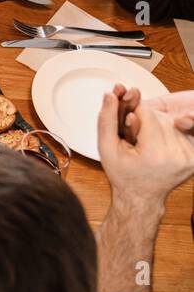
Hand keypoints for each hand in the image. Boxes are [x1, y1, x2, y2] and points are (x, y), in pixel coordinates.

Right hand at [98, 90, 193, 212]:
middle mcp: (176, 155)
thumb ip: (106, 119)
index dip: (134, 111)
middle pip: (161, 117)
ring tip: (146, 141)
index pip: (147, 114)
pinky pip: (182, 133)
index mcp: (154, 154)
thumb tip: (111, 95)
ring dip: (158, 125)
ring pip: (172, 123)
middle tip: (134, 133)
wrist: (141, 197)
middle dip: (146, 119)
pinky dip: (169, 133)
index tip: (127, 118)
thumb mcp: (106, 147)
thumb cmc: (122, 174)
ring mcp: (188, 158)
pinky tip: (158, 144)